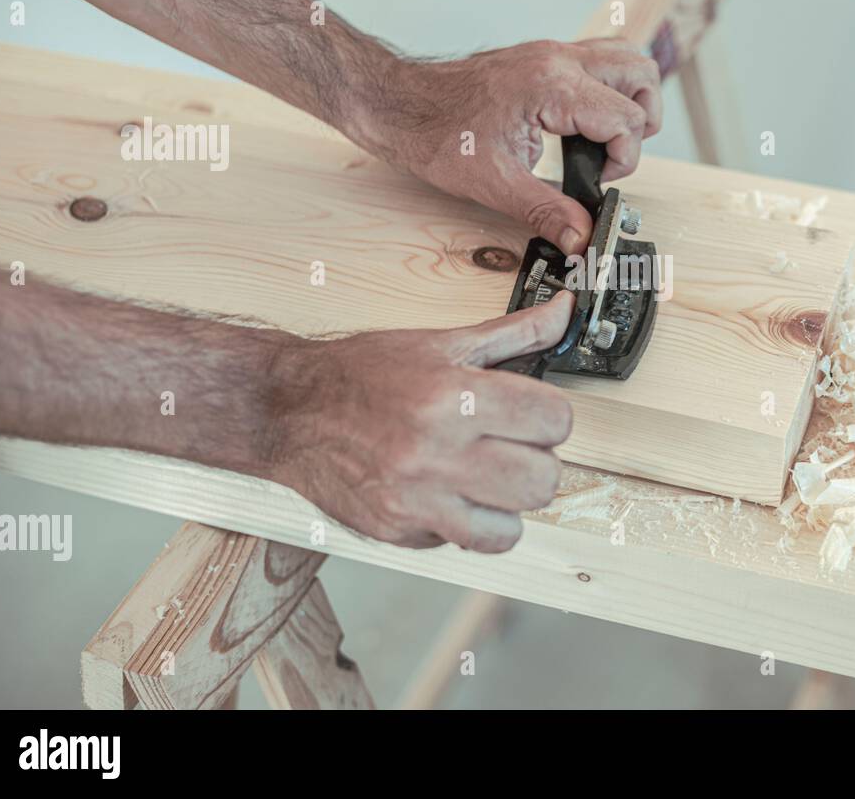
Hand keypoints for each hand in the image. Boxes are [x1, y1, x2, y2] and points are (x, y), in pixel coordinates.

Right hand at [268, 292, 574, 552]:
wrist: (290, 410)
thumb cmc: (362, 374)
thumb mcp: (442, 342)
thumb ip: (514, 333)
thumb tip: (564, 312)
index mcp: (454, 396)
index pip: (555, 421)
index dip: (550, 416)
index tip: (532, 413)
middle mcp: (436, 451)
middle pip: (543, 480)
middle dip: (536, 461)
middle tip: (511, 445)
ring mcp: (417, 499)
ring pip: (513, 526)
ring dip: (507, 503)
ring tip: (484, 475)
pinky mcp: (400, 531)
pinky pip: (466, 542)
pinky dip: (468, 524)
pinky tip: (449, 493)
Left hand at [360, 39, 661, 254]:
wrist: (397, 104)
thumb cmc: (434, 133)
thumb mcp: (494, 183)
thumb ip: (546, 211)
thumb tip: (581, 238)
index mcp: (552, 86)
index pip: (627, 118)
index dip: (624, 159)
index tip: (598, 179)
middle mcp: (559, 59)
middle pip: (642, 75)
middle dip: (641, 122)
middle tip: (611, 156)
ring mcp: (552, 52)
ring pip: (627, 59)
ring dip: (631, 100)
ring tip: (605, 139)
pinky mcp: (544, 56)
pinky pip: (600, 60)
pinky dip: (607, 89)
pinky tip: (582, 124)